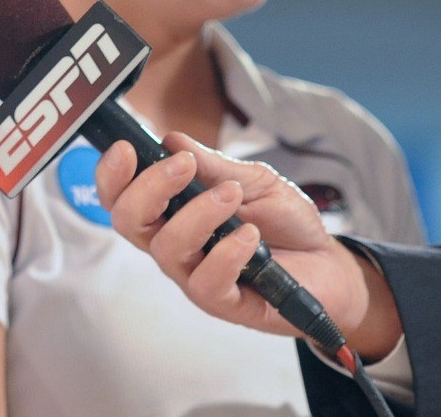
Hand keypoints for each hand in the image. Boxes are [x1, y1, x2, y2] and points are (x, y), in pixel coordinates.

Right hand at [96, 132, 403, 355]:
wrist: (328, 262)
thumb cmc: (284, 221)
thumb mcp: (253, 180)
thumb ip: (213, 165)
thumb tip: (170, 139)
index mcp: (172, 211)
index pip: (123, 196)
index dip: (112, 174)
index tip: (126, 148)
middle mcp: (175, 245)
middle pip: (130, 221)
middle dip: (148, 187)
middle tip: (183, 165)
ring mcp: (195, 275)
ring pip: (168, 248)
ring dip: (198, 214)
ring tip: (232, 196)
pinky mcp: (224, 301)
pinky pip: (206, 282)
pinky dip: (227, 252)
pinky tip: (251, 236)